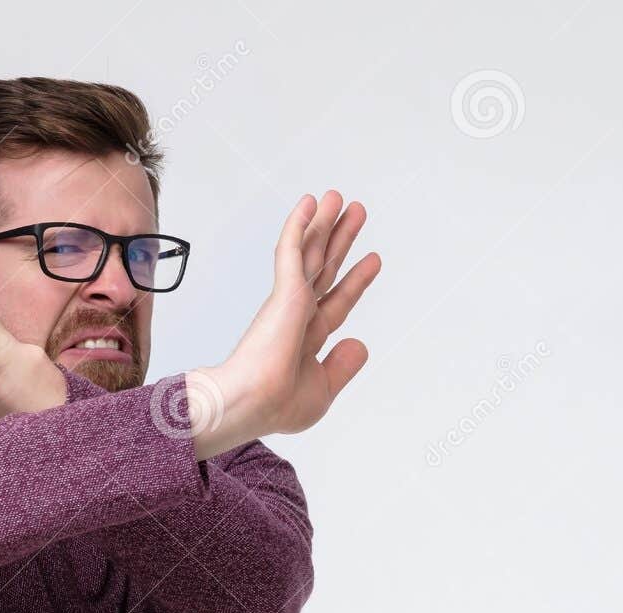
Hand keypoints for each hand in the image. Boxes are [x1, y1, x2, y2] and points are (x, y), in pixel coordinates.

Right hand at [191, 191, 380, 457]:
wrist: (250, 403)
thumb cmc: (276, 405)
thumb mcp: (323, 389)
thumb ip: (343, 365)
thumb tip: (359, 343)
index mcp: (304, 340)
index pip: (336, 302)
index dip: (355, 281)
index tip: (373, 260)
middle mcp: (296, 316)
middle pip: (326, 269)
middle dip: (341, 240)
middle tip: (356, 211)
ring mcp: (289, 302)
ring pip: (310, 253)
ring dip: (323, 224)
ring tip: (336, 197)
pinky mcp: (284, 292)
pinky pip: (293, 251)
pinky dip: (299, 226)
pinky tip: (308, 204)